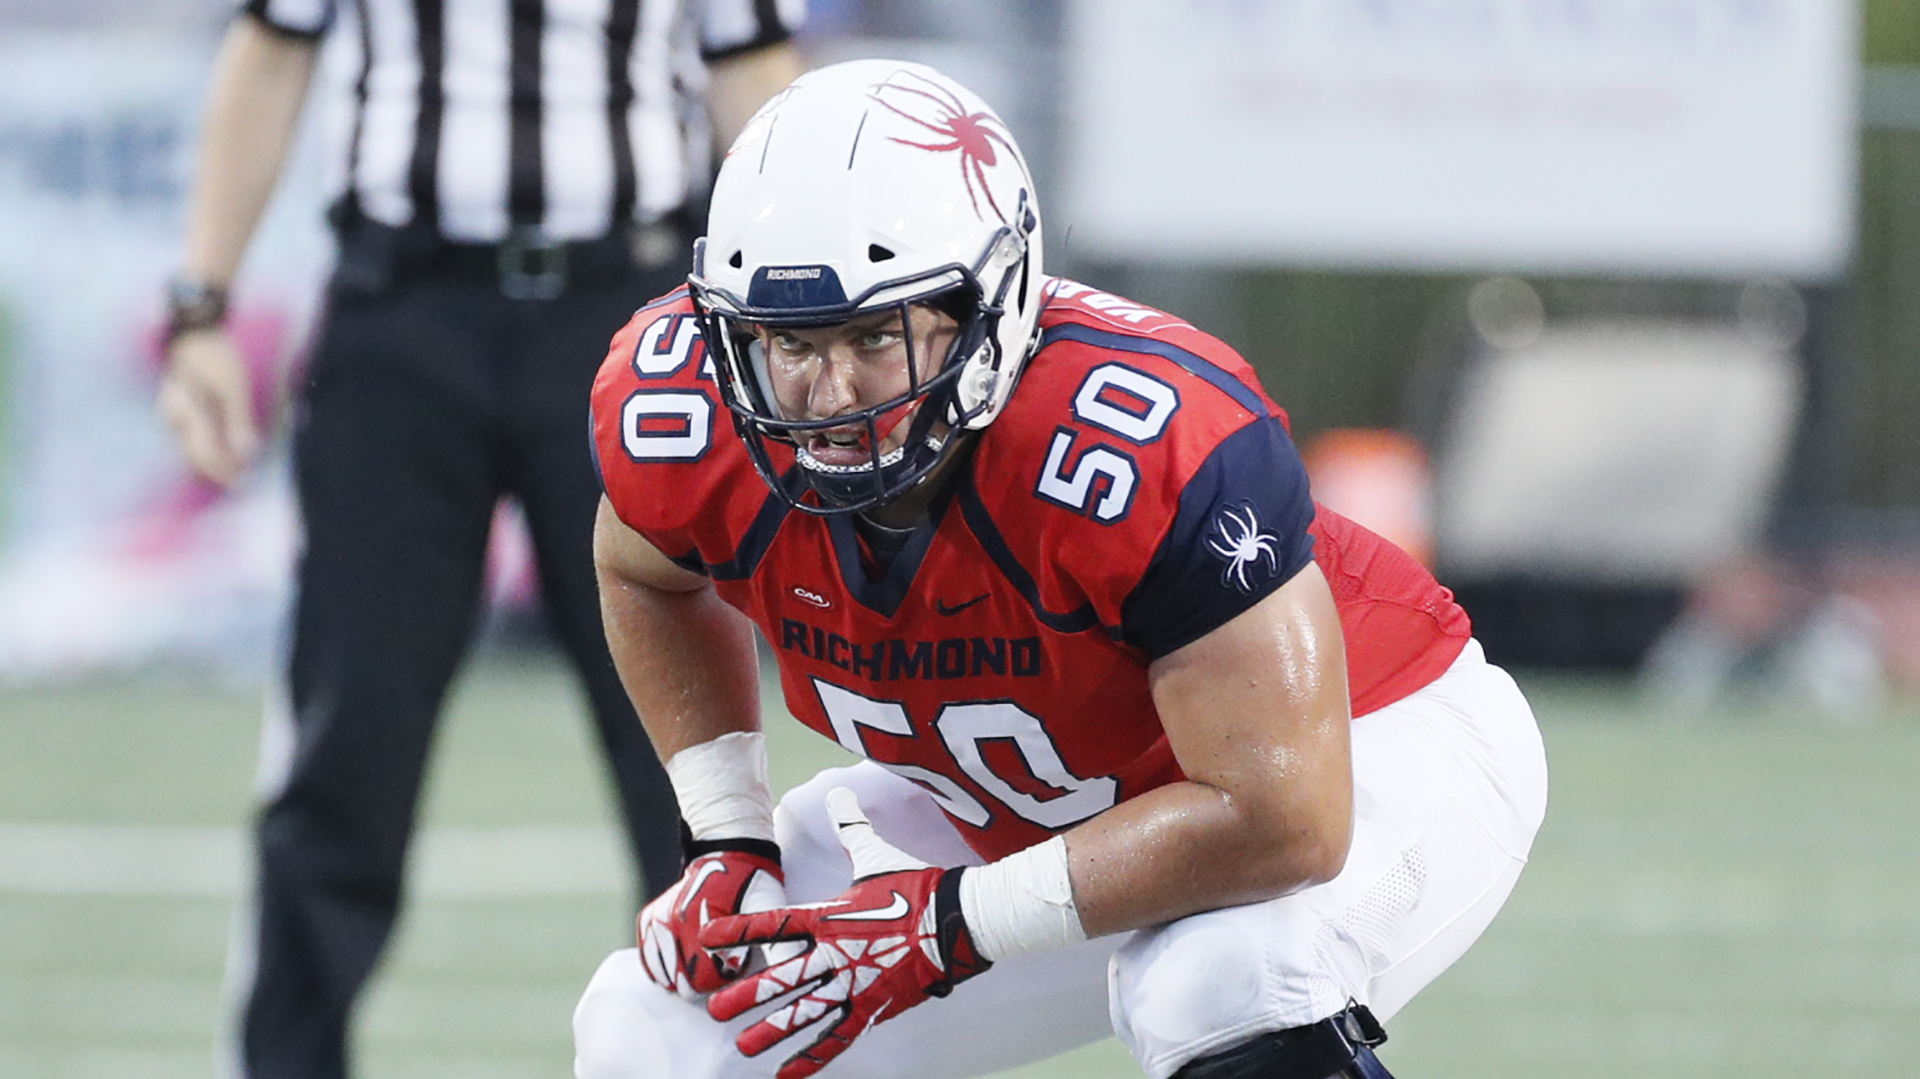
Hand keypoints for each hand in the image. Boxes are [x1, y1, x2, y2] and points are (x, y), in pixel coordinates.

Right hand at [158, 328, 259, 485]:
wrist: (196, 331)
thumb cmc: (216, 356)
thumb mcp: (233, 388)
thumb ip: (238, 422)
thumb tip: (245, 454)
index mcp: (185, 414)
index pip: (204, 456)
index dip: (224, 471)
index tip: (243, 478)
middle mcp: (173, 419)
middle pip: (195, 456)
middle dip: (219, 469)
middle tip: (241, 477)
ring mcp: (172, 415)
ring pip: (192, 448)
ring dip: (214, 459)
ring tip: (235, 465)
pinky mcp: (178, 410)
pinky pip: (192, 436)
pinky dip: (209, 445)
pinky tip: (222, 447)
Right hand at [638, 841, 785, 1000]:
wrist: (728, 850)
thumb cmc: (753, 881)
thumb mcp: (769, 909)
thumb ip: (777, 945)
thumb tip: (788, 977)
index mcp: (701, 922)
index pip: (704, 982)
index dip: (723, 980)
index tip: (736, 965)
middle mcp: (672, 922)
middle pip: (681, 984)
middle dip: (703, 982)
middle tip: (721, 965)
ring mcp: (657, 921)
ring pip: (663, 976)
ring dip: (683, 975)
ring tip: (704, 956)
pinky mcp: (649, 919)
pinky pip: (649, 960)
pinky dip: (664, 965)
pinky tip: (683, 955)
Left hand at [701, 789, 989, 1078]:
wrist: (958, 918)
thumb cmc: (916, 885)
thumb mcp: (877, 854)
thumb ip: (851, 825)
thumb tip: (838, 789)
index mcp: (829, 916)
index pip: (774, 924)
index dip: (739, 932)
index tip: (709, 940)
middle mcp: (835, 952)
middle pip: (782, 977)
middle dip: (746, 995)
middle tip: (714, 1010)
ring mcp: (855, 982)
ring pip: (805, 1012)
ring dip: (772, 1031)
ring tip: (743, 1046)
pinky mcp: (875, 1005)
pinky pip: (839, 1036)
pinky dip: (813, 1057)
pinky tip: (788, 1074)